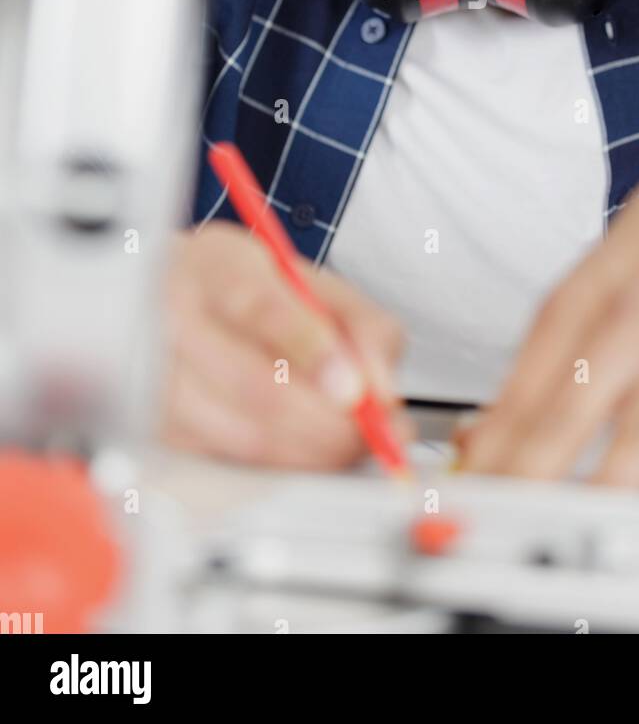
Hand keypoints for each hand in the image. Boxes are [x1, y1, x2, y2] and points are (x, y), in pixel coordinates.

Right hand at [159, 221, 410, 467]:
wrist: (172, 302)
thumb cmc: (249, 293)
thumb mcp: (313, 283)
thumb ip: (363, 325)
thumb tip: (382, 391)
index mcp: (216, 269)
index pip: (260, 307)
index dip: (311, 349)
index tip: (354, 390)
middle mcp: (174, 322)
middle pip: (253, 386)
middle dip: (326, 422)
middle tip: (370, 433)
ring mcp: (157, 380)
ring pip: (242, 437)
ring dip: (310, 451)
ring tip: (346, 443)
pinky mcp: (158, 432)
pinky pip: (230, 467)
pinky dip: (280, 469)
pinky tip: (304, 453)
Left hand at [458, 108, 638, 502]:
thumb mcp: (590, 278)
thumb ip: (546, 356)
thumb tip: (487, 434)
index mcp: (579, 296)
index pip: (522, 382)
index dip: (490, 446)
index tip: (464, 491)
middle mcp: (630, 315)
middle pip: (569, 410)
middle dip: (528, 475)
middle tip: (497, 525)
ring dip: (602, 493)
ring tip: (568, 537)